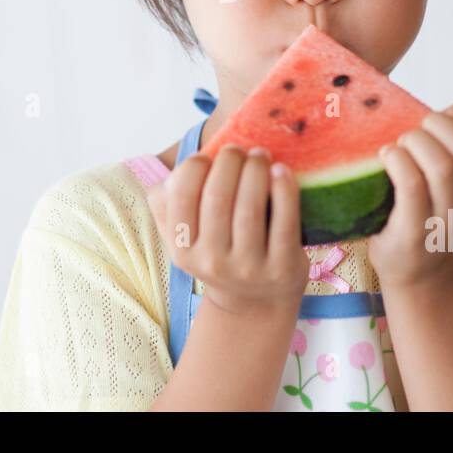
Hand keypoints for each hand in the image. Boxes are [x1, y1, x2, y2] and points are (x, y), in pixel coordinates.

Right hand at [158, 145, 308, 316]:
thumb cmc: (217, 252)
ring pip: (250, 207)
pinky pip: (284, 221)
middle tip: (239, 150)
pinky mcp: (282, 268)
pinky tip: (281, 172)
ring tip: (260, 156)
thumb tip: (173, 175)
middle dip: (229, 161)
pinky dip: (284, 190)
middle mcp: (212, 262)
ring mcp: (248, 268)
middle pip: (217, 196)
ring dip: (256, 169)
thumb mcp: (184, 238)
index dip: (194, 166)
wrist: (255, 302)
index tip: (208, 156)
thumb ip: (168, 205)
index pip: (181, 196)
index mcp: (182, 250)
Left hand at [367, 105, 452, 290]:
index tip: (437, 120)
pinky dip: (397, 160)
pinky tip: (386, 157)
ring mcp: (450, 222)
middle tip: (413, 133)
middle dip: (434, 125)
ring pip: (442, 165)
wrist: (422, 275)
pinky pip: (412, 184)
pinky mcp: (418, 232)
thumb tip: (423, 110)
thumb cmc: (434, 216)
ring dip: (414, 142)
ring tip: (399, 146)